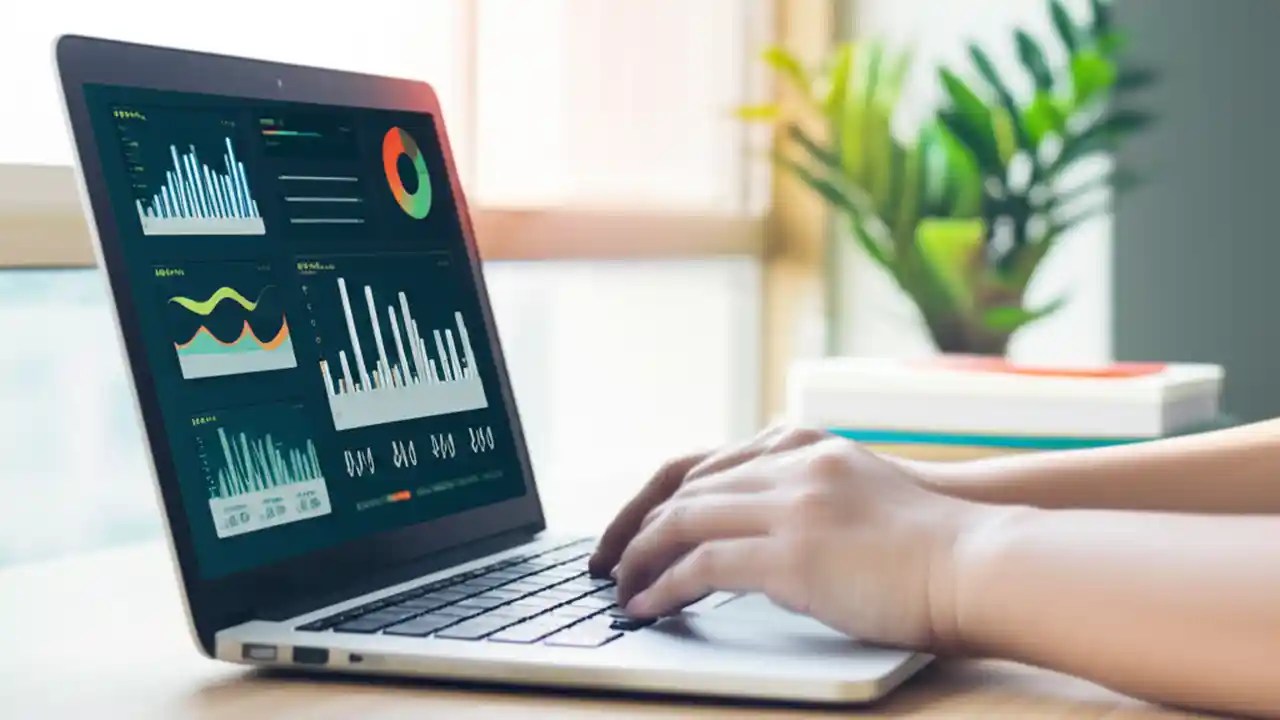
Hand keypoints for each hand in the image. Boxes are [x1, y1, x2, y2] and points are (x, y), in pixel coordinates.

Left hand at [589, 426, 996, 649]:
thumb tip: (757, 536)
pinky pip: (702, 564)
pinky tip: (649, 606)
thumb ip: (804, 497)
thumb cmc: (930, 543)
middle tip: (610, 563)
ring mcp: (791, 506)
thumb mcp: (859, 494)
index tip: (634, 529)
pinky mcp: (793, 554)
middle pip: (684, 489)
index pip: (705, 464)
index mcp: (803, 447)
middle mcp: (790, 465)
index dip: (659, 500)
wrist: (979, 561)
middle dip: (637, 529)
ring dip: (641, 558)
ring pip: (684, 521)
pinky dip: (664, 586)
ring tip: (621, 589)